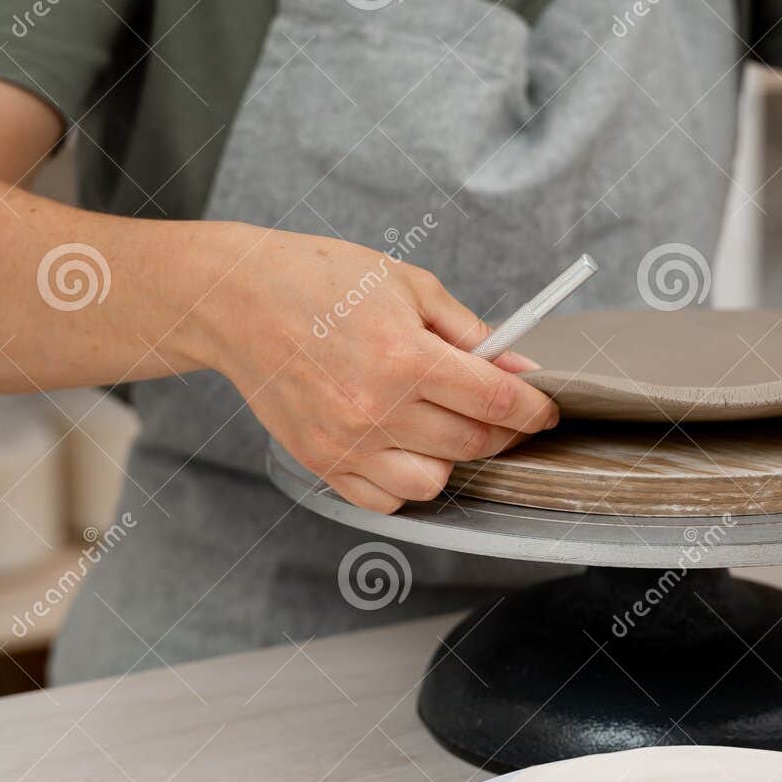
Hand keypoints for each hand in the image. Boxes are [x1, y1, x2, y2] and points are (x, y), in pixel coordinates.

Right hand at [206, 228, 558, 512]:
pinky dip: (406, 483)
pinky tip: (406, 448)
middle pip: (473, 443)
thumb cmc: (320, 281)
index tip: (545, 410)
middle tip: (501, 411)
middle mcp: (377, 408)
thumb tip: (519, 368)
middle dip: (502, 431)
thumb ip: (469, 331)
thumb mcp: (408, 286)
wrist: (237, 301)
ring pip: (433, 482)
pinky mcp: (320, 462)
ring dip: (452, 459)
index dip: (534, 410)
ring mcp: (346, 443)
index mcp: (405, 357)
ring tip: (442, 425)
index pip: (496, 401)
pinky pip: (384, 500)